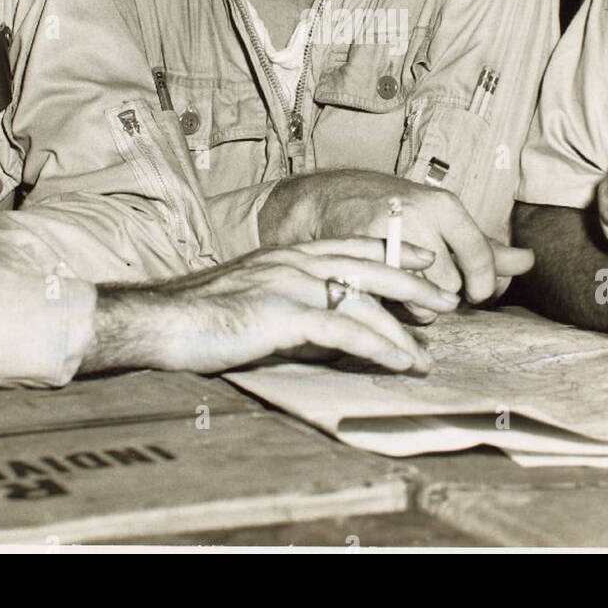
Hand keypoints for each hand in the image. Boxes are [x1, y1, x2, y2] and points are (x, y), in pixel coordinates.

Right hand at [83, 237, 457, 375]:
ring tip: (426, 355)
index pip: (352, 245)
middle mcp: (294, 261)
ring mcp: (289, 284)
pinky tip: (398, 361)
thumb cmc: (201, 317)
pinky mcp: (283, 314)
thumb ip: (294, 306)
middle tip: (447, 303)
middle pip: (369, 267)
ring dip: (401, 330)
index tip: (425, 261)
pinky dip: (377, 346)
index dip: (392, 253)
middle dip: (413, 285)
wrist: (160, 322)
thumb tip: (331, 330)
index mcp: (288, 254)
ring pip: (363, 299)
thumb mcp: (255, 301)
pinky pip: (343, 329)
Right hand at [259, 169, 532, 304]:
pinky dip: (397, 309)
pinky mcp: (359, 259)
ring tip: (407, 284)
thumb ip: (485, 247)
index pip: (481, 254)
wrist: (331, 198)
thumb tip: (529, 262)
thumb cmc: (396, 209)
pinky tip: (389, 291)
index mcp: (443, 205)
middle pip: (453, 286)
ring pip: (423, 302)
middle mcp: (417, 218)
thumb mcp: (441, 220)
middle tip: (431, 281)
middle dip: (447, 294)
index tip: (480, 292)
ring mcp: (386, 239)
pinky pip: (393, 305)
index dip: (485, 282)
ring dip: (421, 306)